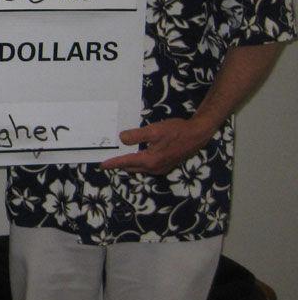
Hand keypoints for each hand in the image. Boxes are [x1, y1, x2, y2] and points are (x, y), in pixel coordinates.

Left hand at [99, 117, 216, 174]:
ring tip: (120, 158)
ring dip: (130, 164)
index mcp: (150, 160)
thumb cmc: (176, 131)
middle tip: (109, 161)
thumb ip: (136, 136)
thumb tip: (121, 139)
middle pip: (132, 168)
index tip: (102, 165)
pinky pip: (148, 167)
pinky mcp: (167, 165)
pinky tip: (137, 157)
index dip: (113, 163)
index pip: (126, 162)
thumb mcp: (154, 130)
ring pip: (140, 168)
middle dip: (120, 165)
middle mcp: (155, 168)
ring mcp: (162, 168)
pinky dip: (139, 163)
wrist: (198, 134)